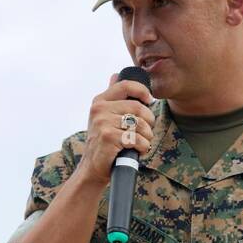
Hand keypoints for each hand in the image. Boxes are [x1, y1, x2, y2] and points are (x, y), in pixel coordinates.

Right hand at [77, 73, 155, 189]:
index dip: (142, 91)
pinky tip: (138, 151)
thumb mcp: (103, 116)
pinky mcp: (109, 138)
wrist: (92, 168)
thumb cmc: (102, 142)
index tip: (149, 101)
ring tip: (143, 142)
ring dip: (147, 136)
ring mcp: (103, 123)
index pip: (126, 85)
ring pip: (139, 124)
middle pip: (138, 107)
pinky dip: (143, 147)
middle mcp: (99, 110)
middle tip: (147, 131)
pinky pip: (136, 139)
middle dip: (149, 121)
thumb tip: (115, 75)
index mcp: (100, 101)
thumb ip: (111, 97)